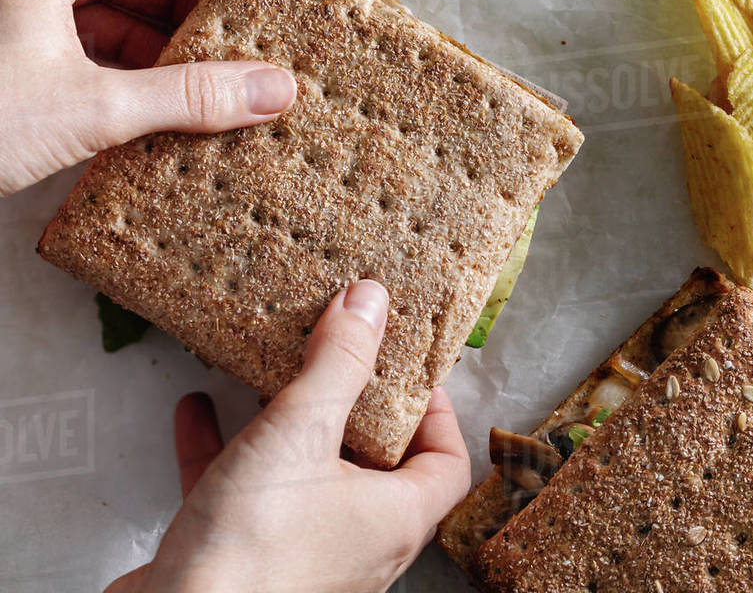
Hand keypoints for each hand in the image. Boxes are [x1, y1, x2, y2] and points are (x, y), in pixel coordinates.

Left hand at [0, 0, 296, 195]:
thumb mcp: (92, 108)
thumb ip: (187, 98)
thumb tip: (271, 89)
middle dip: (188, 7)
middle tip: (241, 40)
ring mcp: (17, 29)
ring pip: (107, 20)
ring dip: (163, 51)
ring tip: (214, 85)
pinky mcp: (15, 74)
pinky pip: (88, 59)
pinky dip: (132, 80)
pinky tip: (165, 115)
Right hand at [105, 280, 471, 592]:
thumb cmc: (253, 548)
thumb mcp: (302, 431)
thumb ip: (338, 362)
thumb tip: (372, 300)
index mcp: (396, 517)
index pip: (447, 463)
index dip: (437, 413)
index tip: (409, 369)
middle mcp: (359, 542)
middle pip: (377, 465)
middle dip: (356, 409)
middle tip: (341, 359)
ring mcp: (301, 554)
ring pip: (306, 478)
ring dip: (288, 426)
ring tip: (273, 376)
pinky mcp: (242, 559)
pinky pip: (244, 495)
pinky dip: (226, 452)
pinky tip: (198, 409)